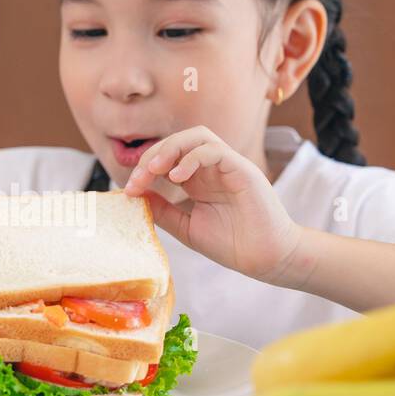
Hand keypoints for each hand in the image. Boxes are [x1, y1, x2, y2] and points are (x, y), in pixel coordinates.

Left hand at [122, 126, 302, 281]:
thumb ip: (163, 210)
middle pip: (179, 141)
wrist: (266, 258)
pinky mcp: (243, 169)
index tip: (128, 190)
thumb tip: (136, 195)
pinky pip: (215, 150)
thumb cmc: (232, 244)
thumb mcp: (186, 227)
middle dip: (152, 155)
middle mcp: (212, 168)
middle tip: (137, 178)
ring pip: (197, 136)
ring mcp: (228, 166)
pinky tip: (177, 177)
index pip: (167, 158)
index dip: (144, 168)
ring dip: (170, 148)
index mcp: (198, 180)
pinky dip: (193, 157)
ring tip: (154, 169)